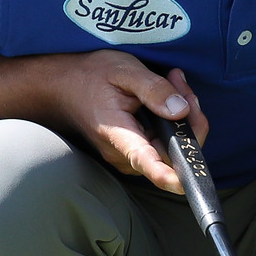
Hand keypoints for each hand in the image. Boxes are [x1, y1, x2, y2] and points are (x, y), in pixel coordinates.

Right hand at [49, 51, 209, 191]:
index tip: (183, 184)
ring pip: (172, 146)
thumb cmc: (91, 76)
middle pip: (173, 151)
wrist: (65, 86)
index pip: (145, 161)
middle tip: (178, 82)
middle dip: (189, 117)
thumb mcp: (124, 71)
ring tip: (172, 81)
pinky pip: (165, 142)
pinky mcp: (135, 152)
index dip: (166, 176)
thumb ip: (154, 89)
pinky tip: (167, 94)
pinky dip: (173, 119)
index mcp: (118, 135)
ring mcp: (130, 157)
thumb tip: (181, 110)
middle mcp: (124, 155)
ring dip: (183, 115)